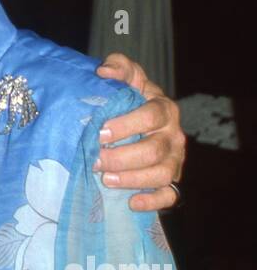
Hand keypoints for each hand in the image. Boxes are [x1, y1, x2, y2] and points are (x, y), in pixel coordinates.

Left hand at [94, 54, 184, 211]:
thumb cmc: (129, 100)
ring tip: (105, 179)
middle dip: (122, 157)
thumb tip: (104, 72)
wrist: (137, 122)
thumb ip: (119, 67)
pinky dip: (152, 202)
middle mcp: (173, 136)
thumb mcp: (126, 78)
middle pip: (154, 150)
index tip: (100, 131)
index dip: (127, 124)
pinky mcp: (171, 181)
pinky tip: (131, 202)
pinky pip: (169, 196)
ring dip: (132, 179)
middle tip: (95, 159)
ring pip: (161, 174)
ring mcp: (174, 160)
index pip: (152, 116)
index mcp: (164, 109)